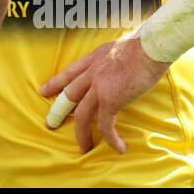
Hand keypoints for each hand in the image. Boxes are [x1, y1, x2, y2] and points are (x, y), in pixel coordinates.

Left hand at [39, 32, 168, 154]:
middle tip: (50, 123)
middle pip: (68, 94)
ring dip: (81, 133)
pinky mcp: (110, 100)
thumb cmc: (143, 45)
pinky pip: (105, 125)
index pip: (70, 72)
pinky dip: (111, 139)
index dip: (56, 83)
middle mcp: (92, 73)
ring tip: (84, 147)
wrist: (150, 47)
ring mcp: (98, 87)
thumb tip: (120, 62)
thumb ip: (113, 57)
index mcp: (94, 58)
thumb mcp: (119, 46)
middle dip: (58, 111)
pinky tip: (118, 147)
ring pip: (81, 115)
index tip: (44, 91)